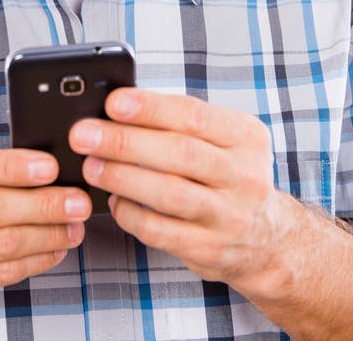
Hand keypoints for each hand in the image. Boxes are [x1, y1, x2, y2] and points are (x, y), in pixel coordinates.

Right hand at [0, 147, 91, 329]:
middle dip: (43, 204)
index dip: (12, 167)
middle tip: (77, 201)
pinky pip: (3, 271)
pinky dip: (37, 259)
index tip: (51, 167)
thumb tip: (45, 165)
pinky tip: (55, 248)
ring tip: (74, 225)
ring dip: (47, 234)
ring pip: (3, 243)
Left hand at [69, 88, 290, 294]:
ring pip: (170, 193)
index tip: (112, 102)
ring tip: (90, 166)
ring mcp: (230, 216)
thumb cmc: (227, 173)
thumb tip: (117, 106)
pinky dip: (131, 214)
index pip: (194, 115)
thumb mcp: (223, 139)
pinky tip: (113, 200)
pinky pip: (162, 232)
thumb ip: (180, 121)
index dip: (150, 108)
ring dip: (122, 177)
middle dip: (125, 142)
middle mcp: (244, 175)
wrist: (269, 239)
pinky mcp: (210, 249)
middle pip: (179, 153)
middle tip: (83, 135)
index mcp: (245, 136)